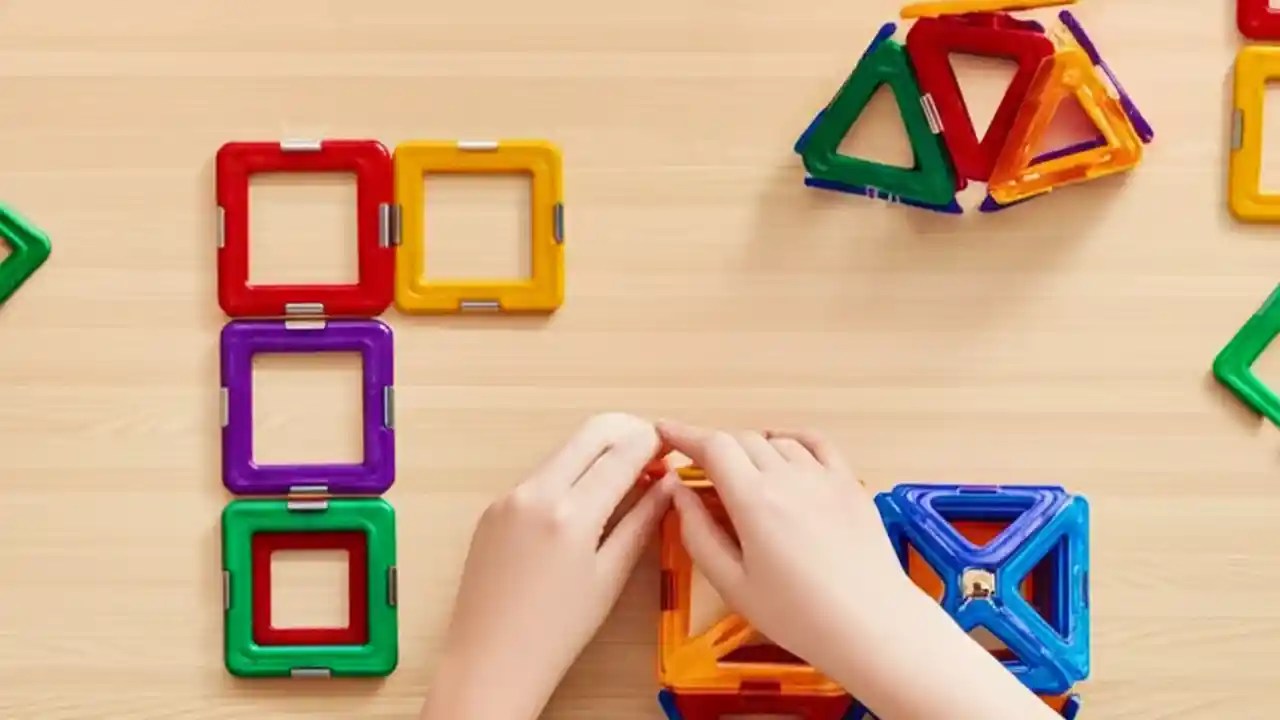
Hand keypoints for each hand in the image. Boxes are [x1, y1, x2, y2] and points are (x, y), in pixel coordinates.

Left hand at [420, 413, 675, 719]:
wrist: (490, 659)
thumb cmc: (558, 631)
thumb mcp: (611, 577)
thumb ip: (642, 521)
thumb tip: (668, 483)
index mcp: (571, 514)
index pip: (623, 452)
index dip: (653, 442)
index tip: (671, 446)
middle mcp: (536, 493)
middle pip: (592, 432)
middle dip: (628, 431)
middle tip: (652, 451)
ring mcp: (510, 496)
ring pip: (565, 450)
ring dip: (598, 452)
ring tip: (625, 480)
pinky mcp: (494, 507)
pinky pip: (541, 475)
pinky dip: (570, 475)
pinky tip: (586, 503)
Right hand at [657, 420, 911, 676]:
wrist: (871, 625)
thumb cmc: (797, 615)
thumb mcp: (733, 585)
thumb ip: (698, 534)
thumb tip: (678, 492)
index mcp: (754, 500)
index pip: (712, 447)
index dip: (684, 434)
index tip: (664, 430)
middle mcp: (788, 477)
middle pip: (742, 439)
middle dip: (714, 447)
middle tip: (700, 468)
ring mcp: (823, 476)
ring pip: (777, 441)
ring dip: (752, 448)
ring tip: (742, 472)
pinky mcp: (849, 484)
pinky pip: (817, 443)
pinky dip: (793, 439)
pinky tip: (784, 452)